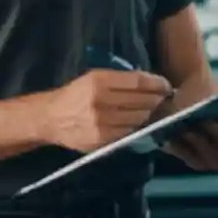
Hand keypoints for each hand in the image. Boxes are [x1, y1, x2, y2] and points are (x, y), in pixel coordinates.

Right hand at [40, 70, 172, 152]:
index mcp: (99, 81)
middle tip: (163, 98)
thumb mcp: (93, 77)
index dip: (157, 83)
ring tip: (151, 109)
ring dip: (148, 114)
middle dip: (157, 99)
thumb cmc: (75, 94)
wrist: (51, 118)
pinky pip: (129, 132)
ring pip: (139, 119)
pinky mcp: (102, 140)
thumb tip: (151, 83)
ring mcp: (102, 124)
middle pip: (143, 101)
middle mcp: (101, 102)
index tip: (166, 85)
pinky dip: (136, 126)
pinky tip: (136, 121)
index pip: (138, 82)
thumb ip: (119, 80)